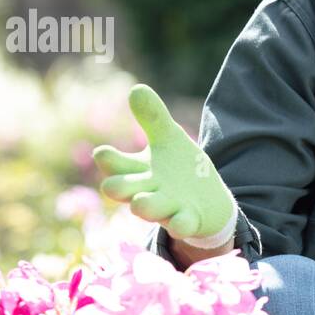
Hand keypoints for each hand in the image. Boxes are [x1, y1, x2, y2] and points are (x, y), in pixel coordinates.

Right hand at [91, 84, 235, 242]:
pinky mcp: (187, 221)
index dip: (106, 159)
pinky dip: (180, 224)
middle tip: (117, 184)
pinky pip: (180, 226)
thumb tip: (136, 88)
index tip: (105, 154)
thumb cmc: (179, 170)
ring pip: (145, 208)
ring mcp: (165, 208)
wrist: (209, 202)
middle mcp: (145, 190)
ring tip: (144, 201)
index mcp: (136, 170)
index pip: (111, 163)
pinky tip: (183, 220)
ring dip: (144, 205)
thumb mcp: (169, 139)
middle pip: (117, 189)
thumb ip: (153, 118)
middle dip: (117, 186)